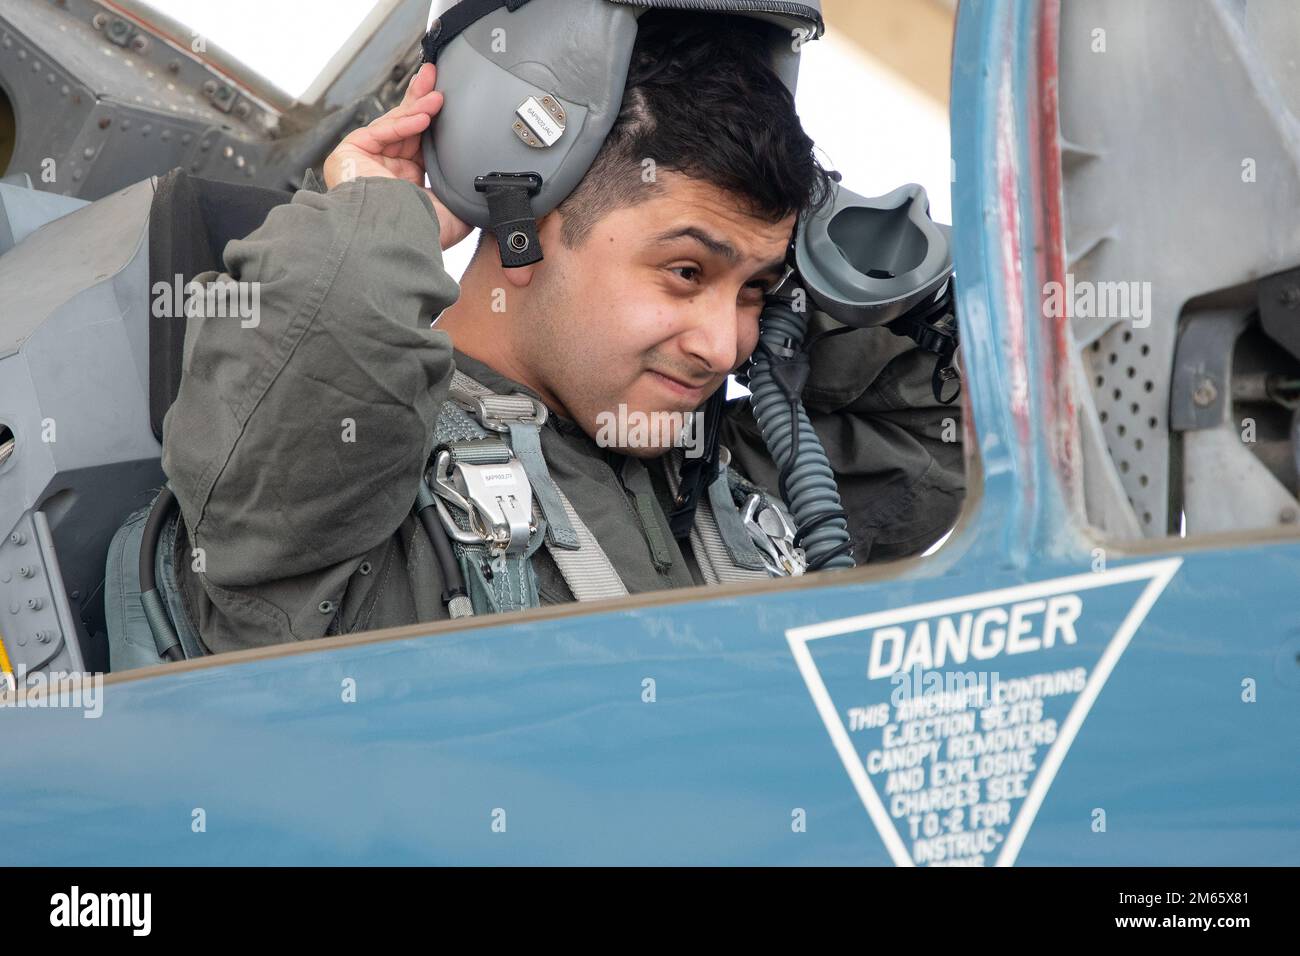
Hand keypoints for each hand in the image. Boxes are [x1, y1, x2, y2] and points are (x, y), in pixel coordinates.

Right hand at [323, 63, 472, 250]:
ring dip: (418, 106)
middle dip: (422, 100)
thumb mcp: (455, 214)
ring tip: (438, 92)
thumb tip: (492, 186)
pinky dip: (404, 123)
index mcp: (408, 185)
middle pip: (407, 126)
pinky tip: (424, 116)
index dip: (434, 122)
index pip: (423, 144)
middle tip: (437, 76)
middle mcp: (387, 171)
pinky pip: (381, 131)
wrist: (393, 242)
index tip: (449, 103)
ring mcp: (367, 161)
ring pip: (395, 124)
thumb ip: (466, 193)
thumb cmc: (420, 236)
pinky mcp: (350, 154)